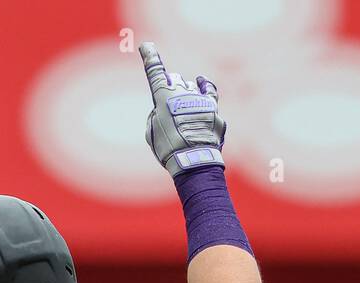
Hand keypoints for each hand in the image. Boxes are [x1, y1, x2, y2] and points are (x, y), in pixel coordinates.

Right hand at [139, 41, 226, 175]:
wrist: (193, 160)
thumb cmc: (167, 148)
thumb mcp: (152, 131)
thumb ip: (157, 113)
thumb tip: (166, 107)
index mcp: (162, 96)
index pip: (154, 71)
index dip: (150, 57)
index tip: (147, 46)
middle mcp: (181, 91)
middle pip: (174, 80)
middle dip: (170, 88)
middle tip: (168, 106)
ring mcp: (198, 97)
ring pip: (189, 87)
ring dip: (185, 95)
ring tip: (183, 116)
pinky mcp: (212, 106)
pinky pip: (209, 90)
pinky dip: (204, 87)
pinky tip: (201, 81)